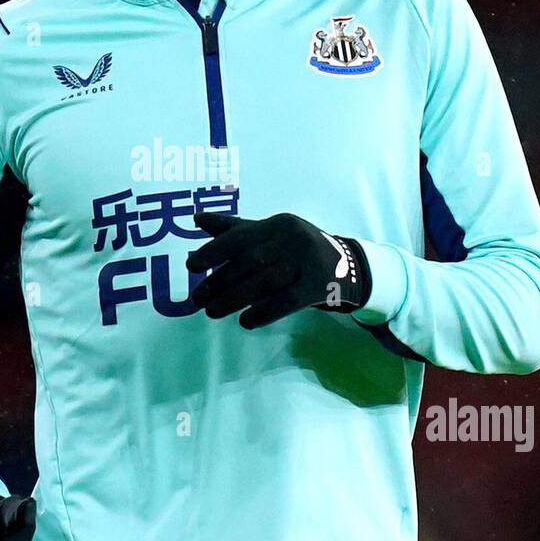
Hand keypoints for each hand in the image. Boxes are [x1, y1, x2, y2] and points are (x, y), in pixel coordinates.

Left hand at [186, 211, 369, 329]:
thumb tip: (197, 219)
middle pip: (249, 262)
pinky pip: (286, 302)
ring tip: (212, 312)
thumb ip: (234, 229)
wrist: (347, 266)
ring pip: (264, 283)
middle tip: (197, 299)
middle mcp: (293, 239)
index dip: (214, 250)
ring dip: (234, 299)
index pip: (240, 236)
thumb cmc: (296, 250)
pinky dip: (263, 313)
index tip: (191, 266)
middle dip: (219, 281)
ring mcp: (308, 262)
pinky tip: (244, 321)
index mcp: (277, 224)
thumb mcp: (270, 234)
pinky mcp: (319, 286)